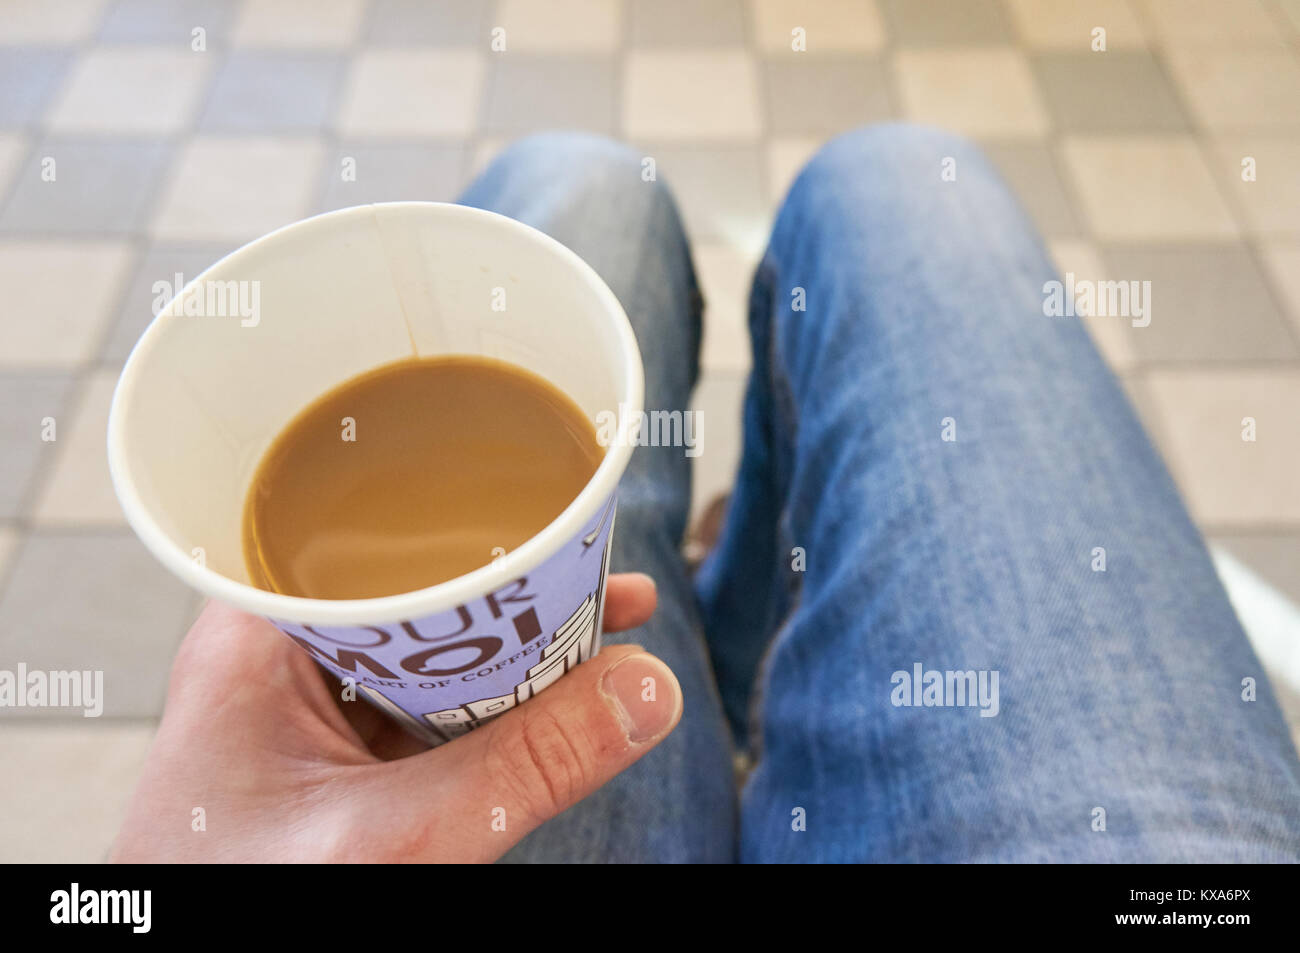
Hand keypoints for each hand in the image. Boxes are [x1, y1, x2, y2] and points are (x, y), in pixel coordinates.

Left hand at [110, 573, 679, 861]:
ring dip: (508, 658)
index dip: (474, 531)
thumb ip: (521, 769)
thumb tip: (643, 692)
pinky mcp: (329, 766)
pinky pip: (421, 714)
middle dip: (515, 598)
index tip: (562, 527)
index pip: (375, 545)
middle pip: (416, 598)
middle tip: (602, 587)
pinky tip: (537, 716)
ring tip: (595, 643)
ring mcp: (303, 718)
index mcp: (258, 643)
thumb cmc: (245, 904)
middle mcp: (277, 663)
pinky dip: (483, 713)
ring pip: (427, 659)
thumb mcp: (394, 839)